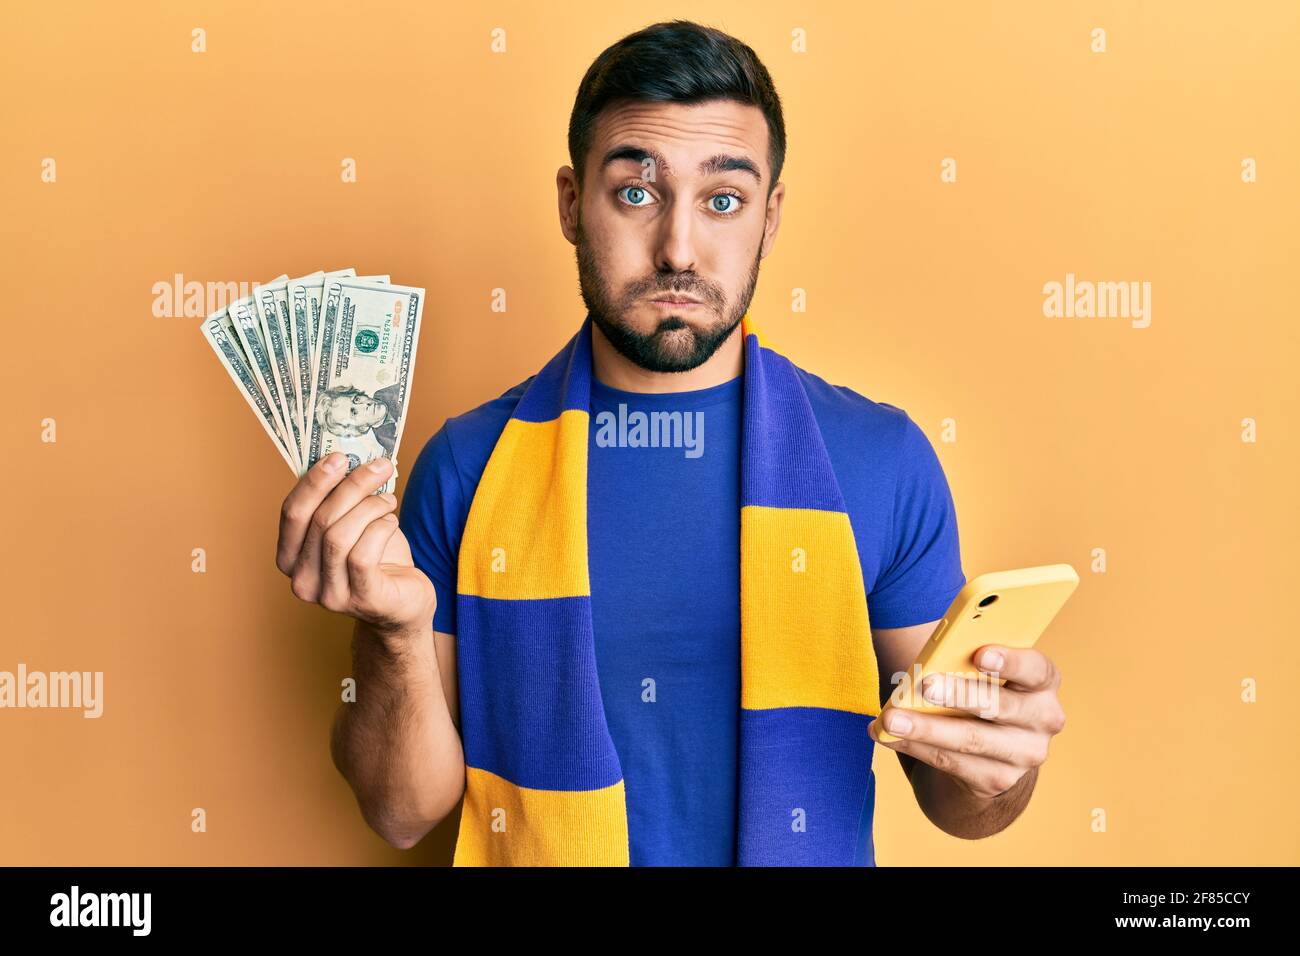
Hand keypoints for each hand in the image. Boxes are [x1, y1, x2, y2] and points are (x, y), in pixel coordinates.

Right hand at [276, 453, 435, 634]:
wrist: (404, 604)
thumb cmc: (375, 559)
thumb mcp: (349, 526)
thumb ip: (337, 501)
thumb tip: (343, 459)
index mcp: (290, 558)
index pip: (292, 513)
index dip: (314, 482)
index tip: (339, 457)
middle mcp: (302, 581)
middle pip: (319, 520)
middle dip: (351, 486)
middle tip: (378, 466)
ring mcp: (330, 595)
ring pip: (339, 535)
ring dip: (369, 507)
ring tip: (388, 500)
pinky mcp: (362, 600)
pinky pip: (364, 554)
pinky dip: (381, 528)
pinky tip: (391, 522)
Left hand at [869, 645, 1066, 799]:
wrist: (995, 750)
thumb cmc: (984, 691)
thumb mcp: (986, 674)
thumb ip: (967, 664)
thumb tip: (927, 664)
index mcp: (1042, 682)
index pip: (1035, 669)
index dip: (1010, 661)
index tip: (980, 654)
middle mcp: (1042, 719)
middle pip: (1000, 706)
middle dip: (959, 695)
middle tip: (924, 686)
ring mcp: (1023, 754)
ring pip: (970, 739)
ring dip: (925, 728)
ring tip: (891, 719)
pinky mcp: (997, 779)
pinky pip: (951, 761)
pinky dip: (916, 747)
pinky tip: (890, 736)